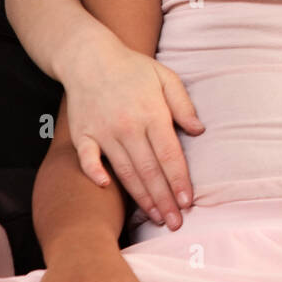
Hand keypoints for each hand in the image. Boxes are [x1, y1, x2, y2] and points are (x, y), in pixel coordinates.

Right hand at [62, 28, 203, 229]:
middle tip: (175, 224)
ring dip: (141, 198)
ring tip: (156, 217)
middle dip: (164, 199)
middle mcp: (128, 125)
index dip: (179, 181)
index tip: (188, 203)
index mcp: (151, 112)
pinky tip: (106, 189)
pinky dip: (95, 174)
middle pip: (149, 170)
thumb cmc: (132, 68)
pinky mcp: (83, 134)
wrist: (89, 57)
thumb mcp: (165, 76)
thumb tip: (199, 131)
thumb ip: (183, 104)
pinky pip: (89, 160)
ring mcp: (103, 131)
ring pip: (125, 171)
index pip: (169, 154)